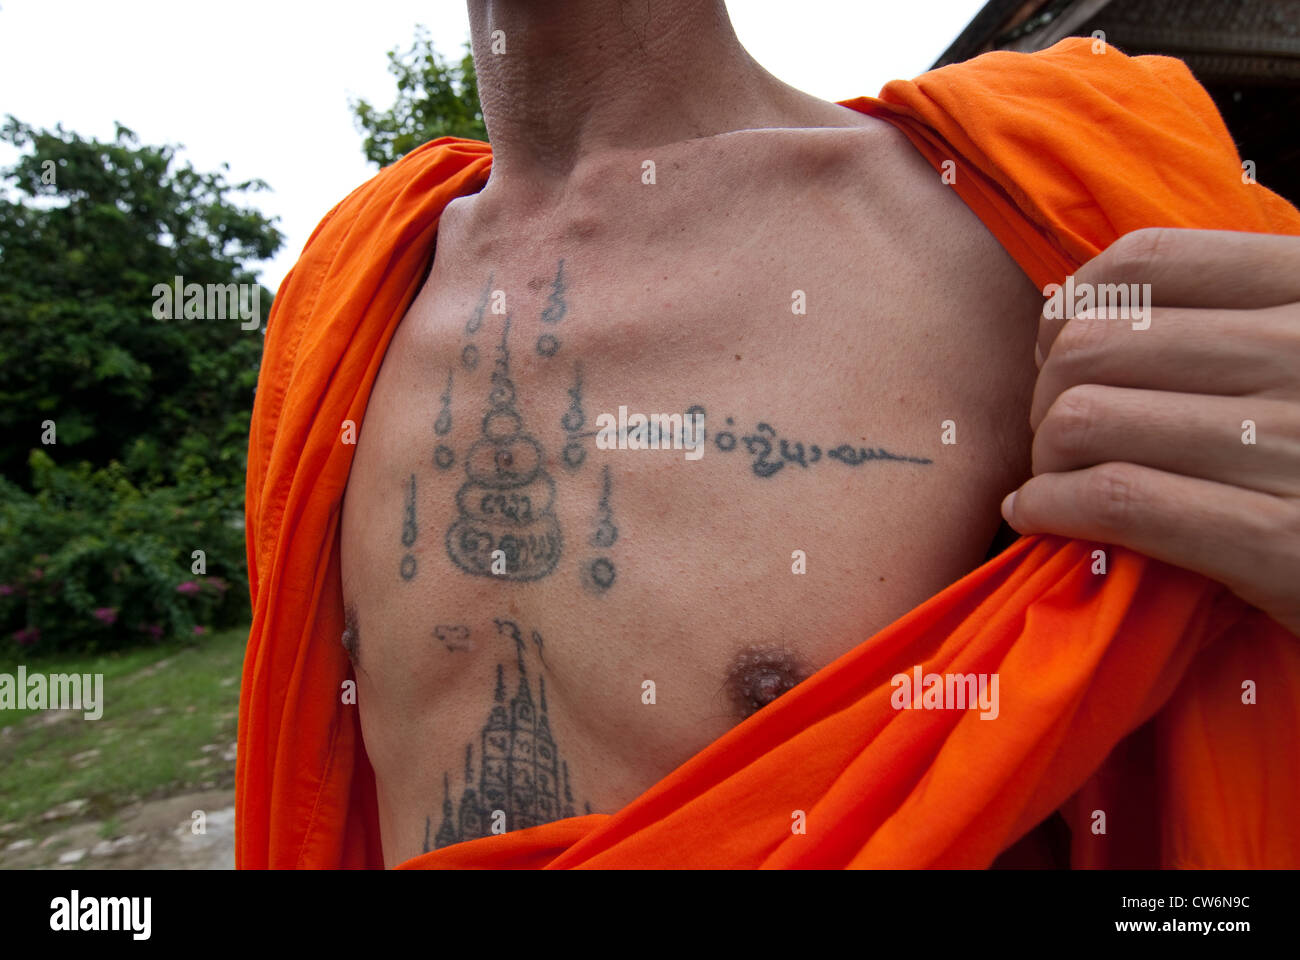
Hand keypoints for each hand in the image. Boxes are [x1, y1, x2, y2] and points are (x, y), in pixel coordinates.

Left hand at [1001, 227, 1299, 637]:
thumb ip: (1234, 316)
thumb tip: (1081, 301)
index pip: (1143, 260)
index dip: (1070, 309)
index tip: (1059, 356)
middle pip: (1092, 344)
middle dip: (1045, 396)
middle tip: (1055, 438)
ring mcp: (1297, 442)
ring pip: (1085, 418)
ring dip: (1044, 458)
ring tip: (1055, 481)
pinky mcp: (1280, 539)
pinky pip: (1112, 497)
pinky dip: (1051, 507)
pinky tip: (1044, 517)